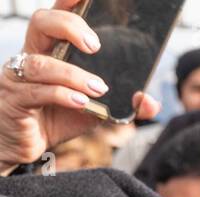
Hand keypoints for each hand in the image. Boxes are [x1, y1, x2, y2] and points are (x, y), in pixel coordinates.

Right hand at [0, 0, 159, 167]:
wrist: (21, 146)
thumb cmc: (54, 118)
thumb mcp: (92, 110)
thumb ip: (121, 104)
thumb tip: (151, 103)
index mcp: (48, 50)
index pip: (56, 16)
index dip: (67, 2)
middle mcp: (30, 56)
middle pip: (41, 24)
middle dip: (70, 27)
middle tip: (95, 46)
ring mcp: (18, 77)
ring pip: (40, 63)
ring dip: (72, 74)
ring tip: (99, 88)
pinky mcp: (15, 100)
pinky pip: (37, 91)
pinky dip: (62, 95)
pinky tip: (82, 103)